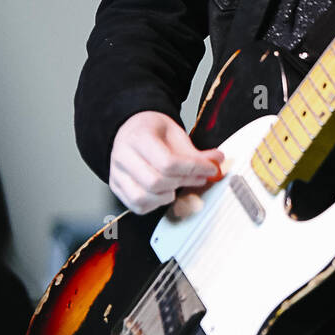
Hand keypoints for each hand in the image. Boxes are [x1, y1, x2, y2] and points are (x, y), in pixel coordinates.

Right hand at [109, 110, 224, 217]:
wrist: (132, 128)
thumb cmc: (153, 131)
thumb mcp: (176, 134)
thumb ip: (196, 152)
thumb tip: (217, 161)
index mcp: (139, 137)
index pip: (167, 162)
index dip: (193, 169)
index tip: (210, 169)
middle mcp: (123, 156)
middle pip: (155, 182)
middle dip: (183, 182)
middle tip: (198, 177)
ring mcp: (117, 173)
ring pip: (143, 197)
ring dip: (168, 195)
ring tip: (179, 184)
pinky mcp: (116, 186)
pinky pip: (136, 205)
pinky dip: (155, 204)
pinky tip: (165, 193)